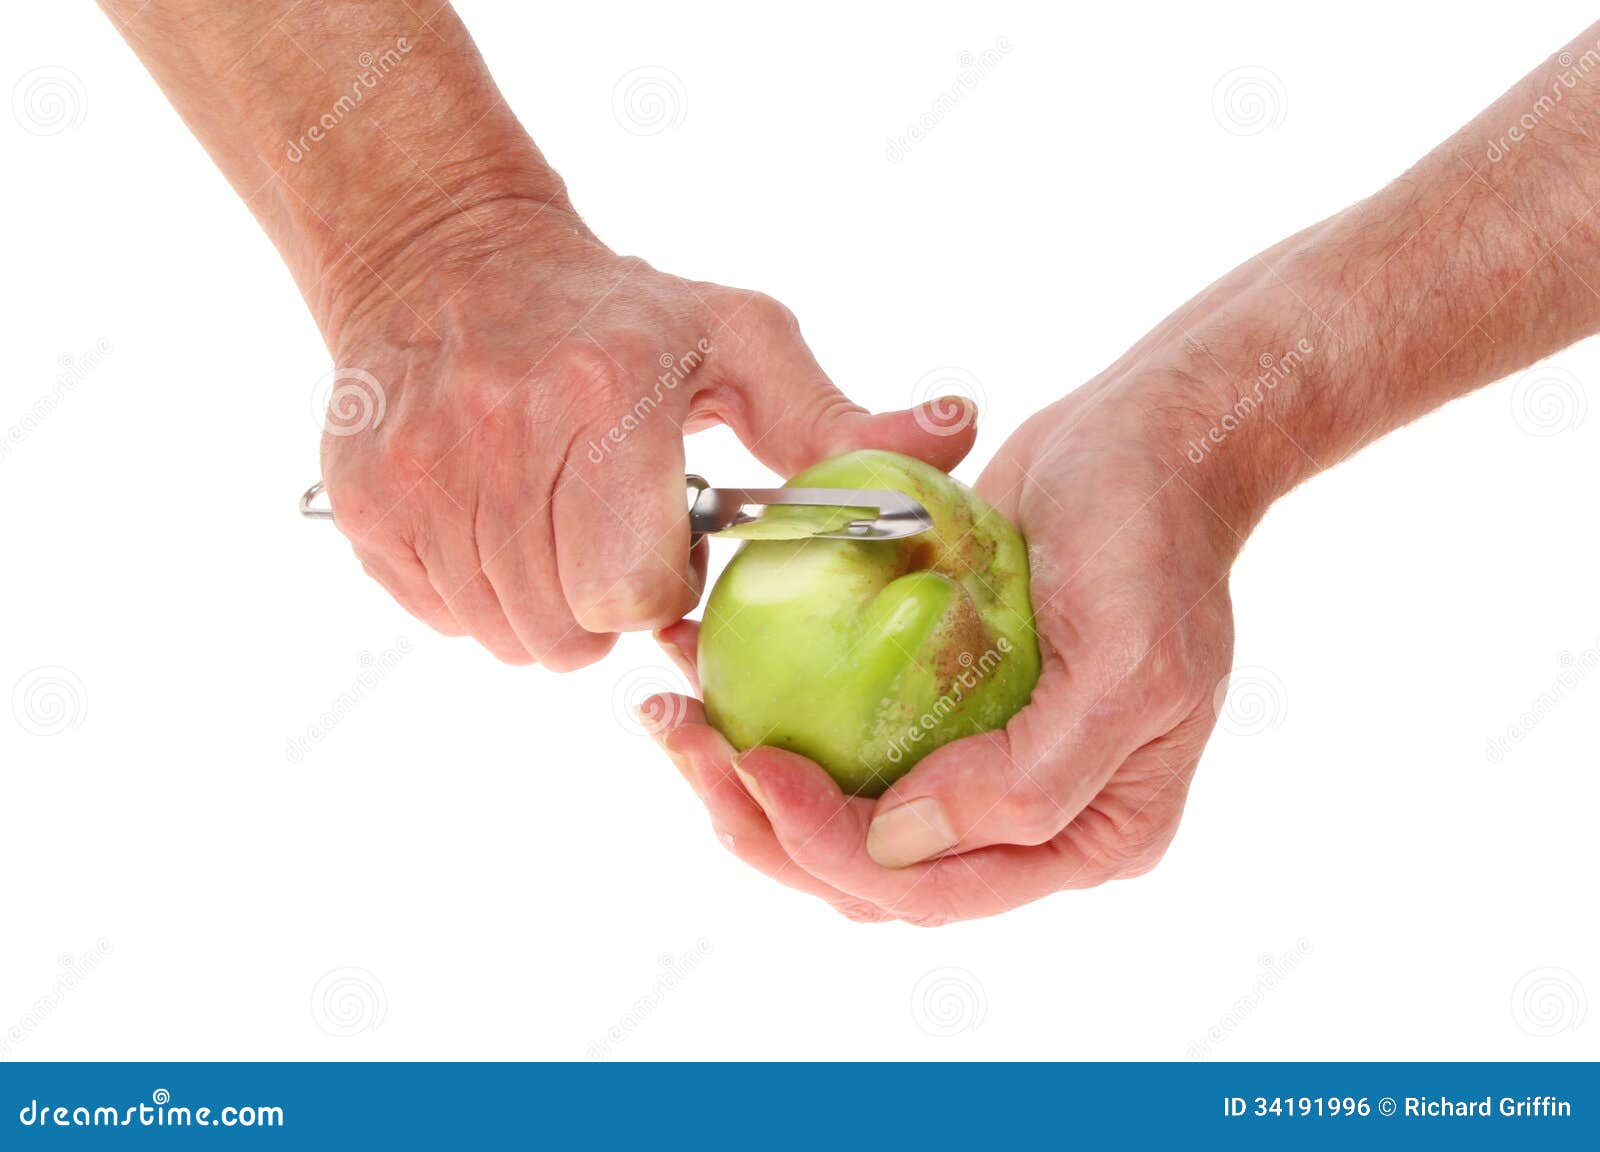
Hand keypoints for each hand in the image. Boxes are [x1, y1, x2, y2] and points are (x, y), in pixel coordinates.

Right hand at [320, 198, 976, 665]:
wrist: (448, 262)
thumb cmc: (621, 316)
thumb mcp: (742, 347)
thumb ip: (840, 423)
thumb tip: (961, 431)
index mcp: (606, 403)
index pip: (635, 591)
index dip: (661, 588)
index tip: (663, 544)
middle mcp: (497, 440)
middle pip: (567, 632)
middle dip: (604, 608)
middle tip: (608, 539)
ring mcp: (418, 478)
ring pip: (503, 637)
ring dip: (543, 609)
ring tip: (555, 529)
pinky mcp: (363, 506)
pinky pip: (440, 616)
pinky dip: (476, 594)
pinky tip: (496, 525)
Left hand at [644, 304, 1275, 922]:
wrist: (1153, 441)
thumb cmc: (1156, 539)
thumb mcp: (1131, 666)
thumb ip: (1031, 780)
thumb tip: (899, 844)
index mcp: (1083, 836)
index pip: (932, 887)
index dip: (826, 845)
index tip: (753, 764)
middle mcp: (1023, 818)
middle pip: (864, 868)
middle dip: (758, 818)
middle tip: (677, 737)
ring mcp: (973, 762)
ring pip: (837, 812)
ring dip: (743, 776)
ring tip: (669, 710)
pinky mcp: (934, 701)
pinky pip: (839, 734)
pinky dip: (768, 711)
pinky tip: (701, 665)